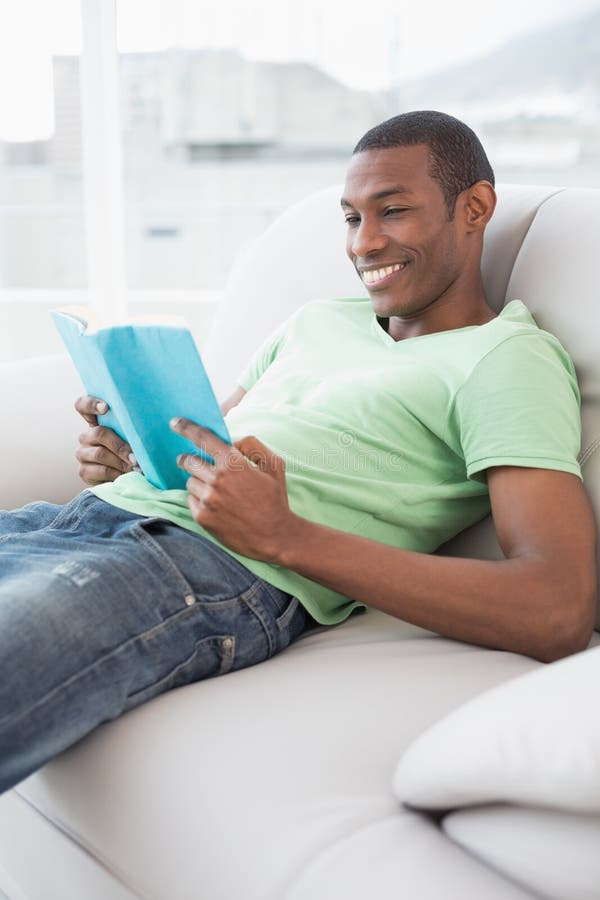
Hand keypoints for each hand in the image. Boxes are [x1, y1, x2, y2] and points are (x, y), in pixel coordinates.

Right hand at [74, 395, 137, 484]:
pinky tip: (128, 476)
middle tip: (136, 457)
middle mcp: (87, 436)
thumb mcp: (133, 438)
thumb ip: (134, 429)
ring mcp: (83, 453)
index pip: (83, 405)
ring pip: (100, 453)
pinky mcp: (85, 471)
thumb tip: (150, 429)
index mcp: (96, 422)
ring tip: (138, 468)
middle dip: (121, 445)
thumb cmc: (133, 452)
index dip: (91, 404)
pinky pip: (101, 470)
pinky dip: (118, 474)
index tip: (106, 408)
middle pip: (99, 433)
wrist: (125, 480)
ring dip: (122, 462)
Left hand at [171, 417, 295, 561]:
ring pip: (189, 481)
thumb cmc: (275, 499)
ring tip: (216, 491)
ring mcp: (208, 499)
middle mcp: (217, 480)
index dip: (186, 428)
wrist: (275, 537)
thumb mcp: (274, 465)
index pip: (203, 438)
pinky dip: (199, 499)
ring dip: (198, 481)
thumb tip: (232, 442)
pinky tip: (216, 505)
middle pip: (189, 461)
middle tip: (195, 463)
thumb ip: (253, 446)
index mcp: (233, 463)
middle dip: (190, 460)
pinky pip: (190, 500)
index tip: (174, 423)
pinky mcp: (202, 517)